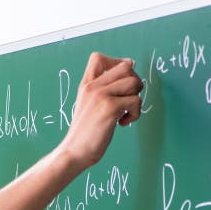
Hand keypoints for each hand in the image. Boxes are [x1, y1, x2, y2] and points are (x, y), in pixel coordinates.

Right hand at [58, 52, 142, 171]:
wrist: (74, 152)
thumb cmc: (84, 133)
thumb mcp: (87, 105)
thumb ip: (101, 91)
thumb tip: (126, 73)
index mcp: (86, 85)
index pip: (98, 57)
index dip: (116, 63)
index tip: (119, 82)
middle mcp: (92, 86)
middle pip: (125, 66)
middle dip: (135, 81)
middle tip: (128, 99)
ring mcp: (101, 96)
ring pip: (134, 82)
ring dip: (137, 98)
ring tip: (126, 112)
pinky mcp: (110, 108)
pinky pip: (136, 101)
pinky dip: (135, 114)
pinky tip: (122, 123)